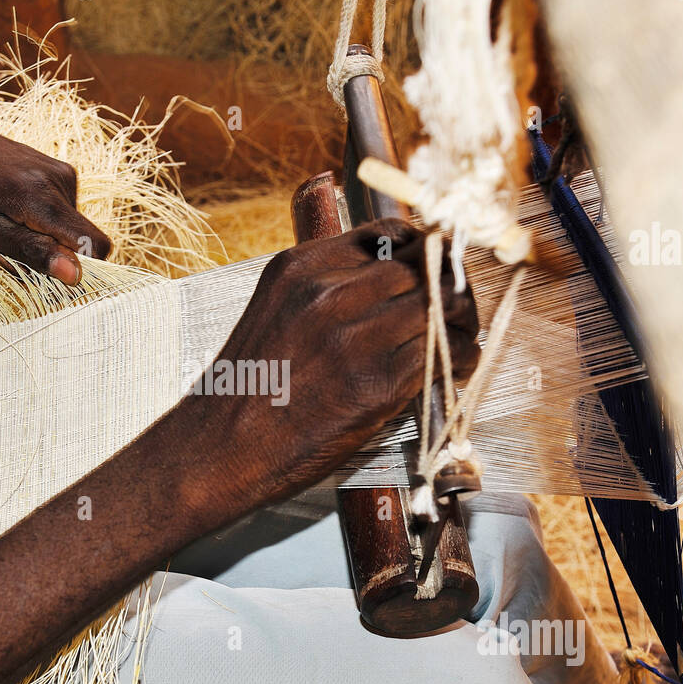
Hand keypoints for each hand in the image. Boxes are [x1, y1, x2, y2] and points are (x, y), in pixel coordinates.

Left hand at [0, 104, 110, 284]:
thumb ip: (31, 251)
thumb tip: (74, 275)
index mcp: (42, 197)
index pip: (95, 245)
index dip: (80, 268)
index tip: (47, 272)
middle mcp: (59, 179)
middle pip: (83, 236)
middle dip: (55, 250)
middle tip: (10, 243)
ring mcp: (57, 168)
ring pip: (72, 223)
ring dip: (45, 232)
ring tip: (3, 220)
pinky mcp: (52, 164)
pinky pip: (63, 206)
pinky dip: (41, 217)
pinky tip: (7, 205)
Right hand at [181, 218, 479, 509]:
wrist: (219, 450)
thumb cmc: (247, 388)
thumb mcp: (274, 310)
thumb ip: (324, 286)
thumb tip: (390, 276)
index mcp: (300, 269)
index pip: (387, 234)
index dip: (422, 250)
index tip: (435, 265)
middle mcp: (327, 296)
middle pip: (421, 267)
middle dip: (450, 284)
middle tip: (460, 305)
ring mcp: (353, 340)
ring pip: (440, 307)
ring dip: (463, 320)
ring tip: (463, 335)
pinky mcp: (375, 387)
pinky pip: (441, 356)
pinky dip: (460, 357)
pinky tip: (457, 364)